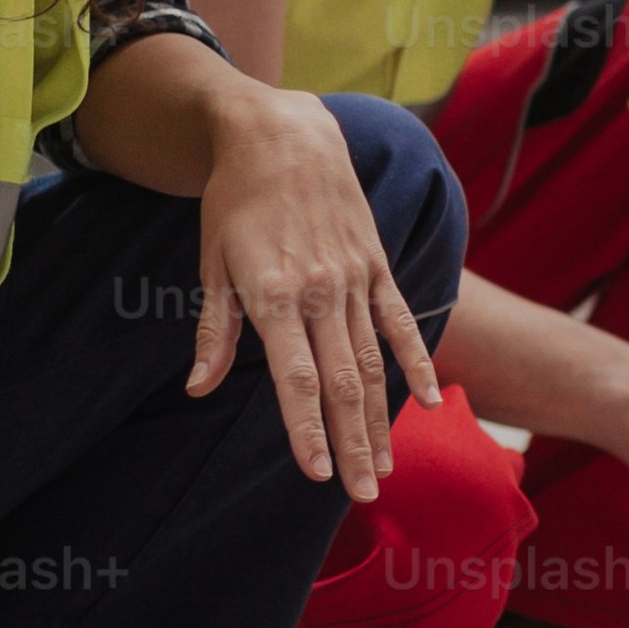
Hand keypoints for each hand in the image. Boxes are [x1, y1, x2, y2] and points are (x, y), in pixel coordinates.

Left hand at [188, 91, 440, 498]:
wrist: (283, 133)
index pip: (295, 378)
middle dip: (352, 442)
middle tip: (365, 495)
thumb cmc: (234, 201)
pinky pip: (402, 320)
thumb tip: (196, 389)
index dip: (306, 429)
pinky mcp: (376, 265)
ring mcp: (354, 278)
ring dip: (381, 418)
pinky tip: (432, 400)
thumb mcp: (211, 262)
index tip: (317, 474)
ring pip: (373, 361)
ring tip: (386, 467)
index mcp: (273, 295)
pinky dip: (418, 360)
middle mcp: (320, 291)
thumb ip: (214, 331)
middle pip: (342, 382)